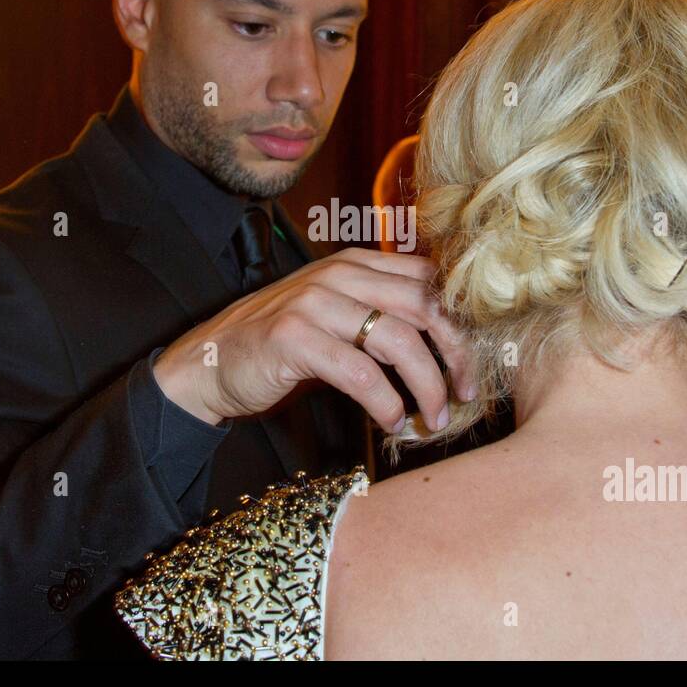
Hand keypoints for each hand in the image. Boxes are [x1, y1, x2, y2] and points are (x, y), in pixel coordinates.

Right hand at [152, 247, 474, 434]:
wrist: (210, 361)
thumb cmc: (284, 345)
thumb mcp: (338, 316)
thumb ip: (384, 314)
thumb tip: (451, 343)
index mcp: (357, 264)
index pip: (430, 280)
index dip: (463, 322)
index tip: (477, 362)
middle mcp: (339, 275)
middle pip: (425, 307)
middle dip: (457, 355)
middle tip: (465, 393)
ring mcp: (315, 303)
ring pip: (399, 340)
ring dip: (426, 386)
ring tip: (432, 418)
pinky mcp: (294, 338)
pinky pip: (360, 373)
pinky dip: (385, 403)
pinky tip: (391, 422)